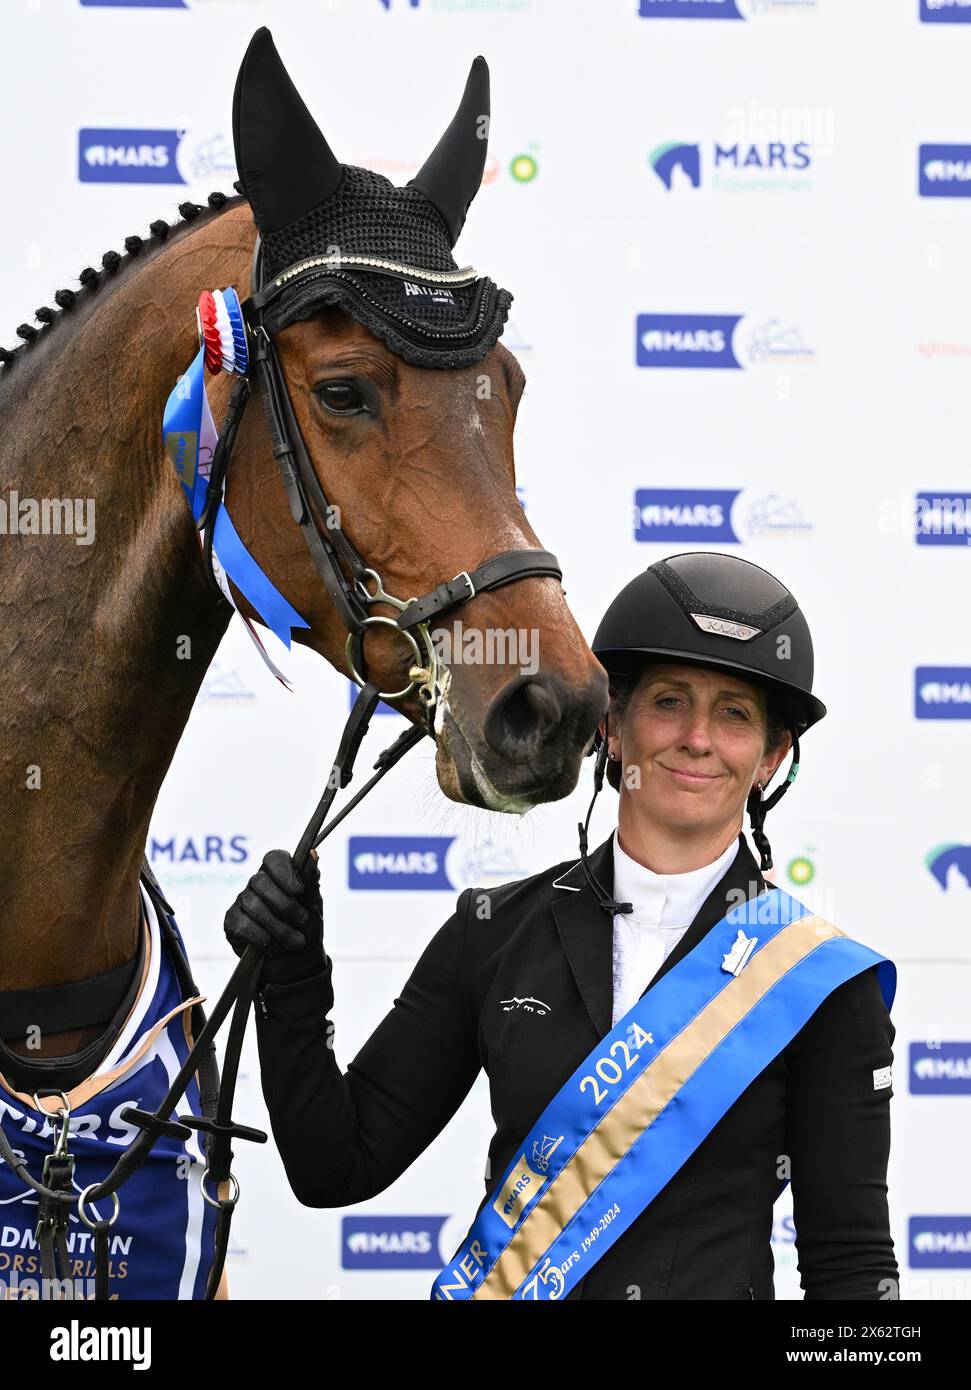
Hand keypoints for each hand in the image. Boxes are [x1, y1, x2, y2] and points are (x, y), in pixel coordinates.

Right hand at [224, 849, 323, 983]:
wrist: (297, 963)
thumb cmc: (306, 929)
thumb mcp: (314, 906)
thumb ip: (312, 880)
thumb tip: (312, 853)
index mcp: (279, 873)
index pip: (273, 858)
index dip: (285, 872)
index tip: (300, 890)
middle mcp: (257, 883)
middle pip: (260, 882)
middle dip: (286, 906)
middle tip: (303, 924)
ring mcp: (241, 902)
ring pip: (252, 905)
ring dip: (279, 927)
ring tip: (295, 943)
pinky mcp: (232, 922)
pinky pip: (242, 925)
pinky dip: (262, 938)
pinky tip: (275, 947)